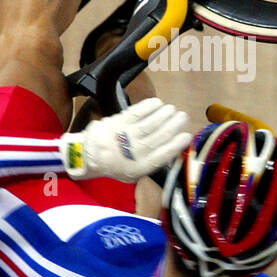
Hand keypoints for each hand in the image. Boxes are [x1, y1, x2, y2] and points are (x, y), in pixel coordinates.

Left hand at [61, 97, 190, 181]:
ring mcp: (125, 136)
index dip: (176, 145)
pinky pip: (136, 112)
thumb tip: (172, 152)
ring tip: (172, 109)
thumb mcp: (134, 173)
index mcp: (140, 167)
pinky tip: (157, 102)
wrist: (90, 156)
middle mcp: (133, 152)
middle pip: (158, 137)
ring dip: (163, 114)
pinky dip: (148, 106)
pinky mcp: (117, 122)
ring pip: (149, 124)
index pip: (162, 155)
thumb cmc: (116, 164)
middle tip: (183, 116)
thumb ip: (151, 164)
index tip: (187, 135)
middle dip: (174, 125)